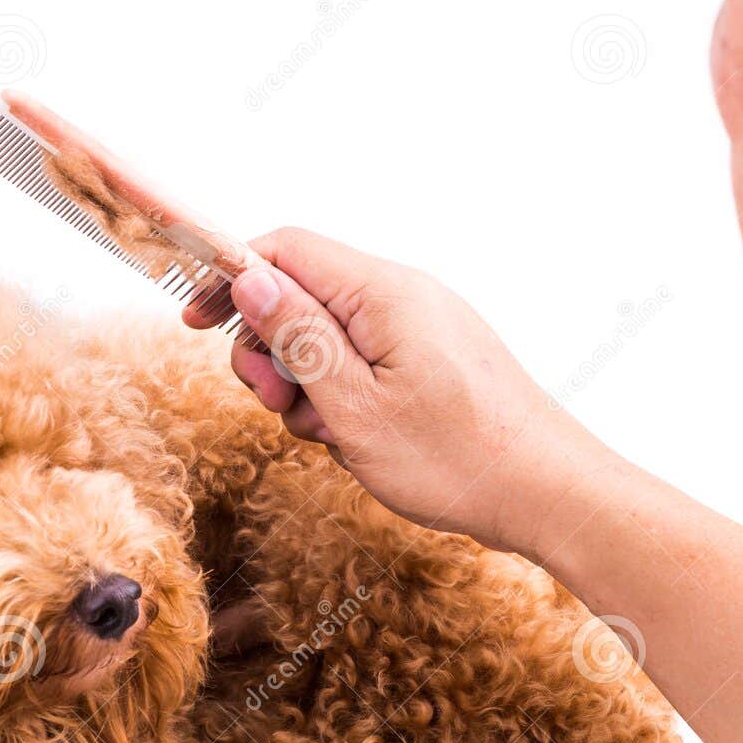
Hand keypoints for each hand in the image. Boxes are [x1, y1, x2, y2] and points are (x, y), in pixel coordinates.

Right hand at [187, 228, 610, 554]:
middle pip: (302, 294)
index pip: (285, 249)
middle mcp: (405, 295)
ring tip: (329, 434)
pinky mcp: (433, 357)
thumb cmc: (455, 458)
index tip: (195, 323)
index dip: (231, 280)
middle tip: (275, 405)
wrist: (548, 493)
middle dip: (270, 350)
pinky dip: (342, 395)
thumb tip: (251, 281)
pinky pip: (364, 359)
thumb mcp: (353, 406)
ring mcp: (422, 326)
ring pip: (329, 335)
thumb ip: (298, 339)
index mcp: (383, 293)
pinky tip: (356, 439)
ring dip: (306, 384)